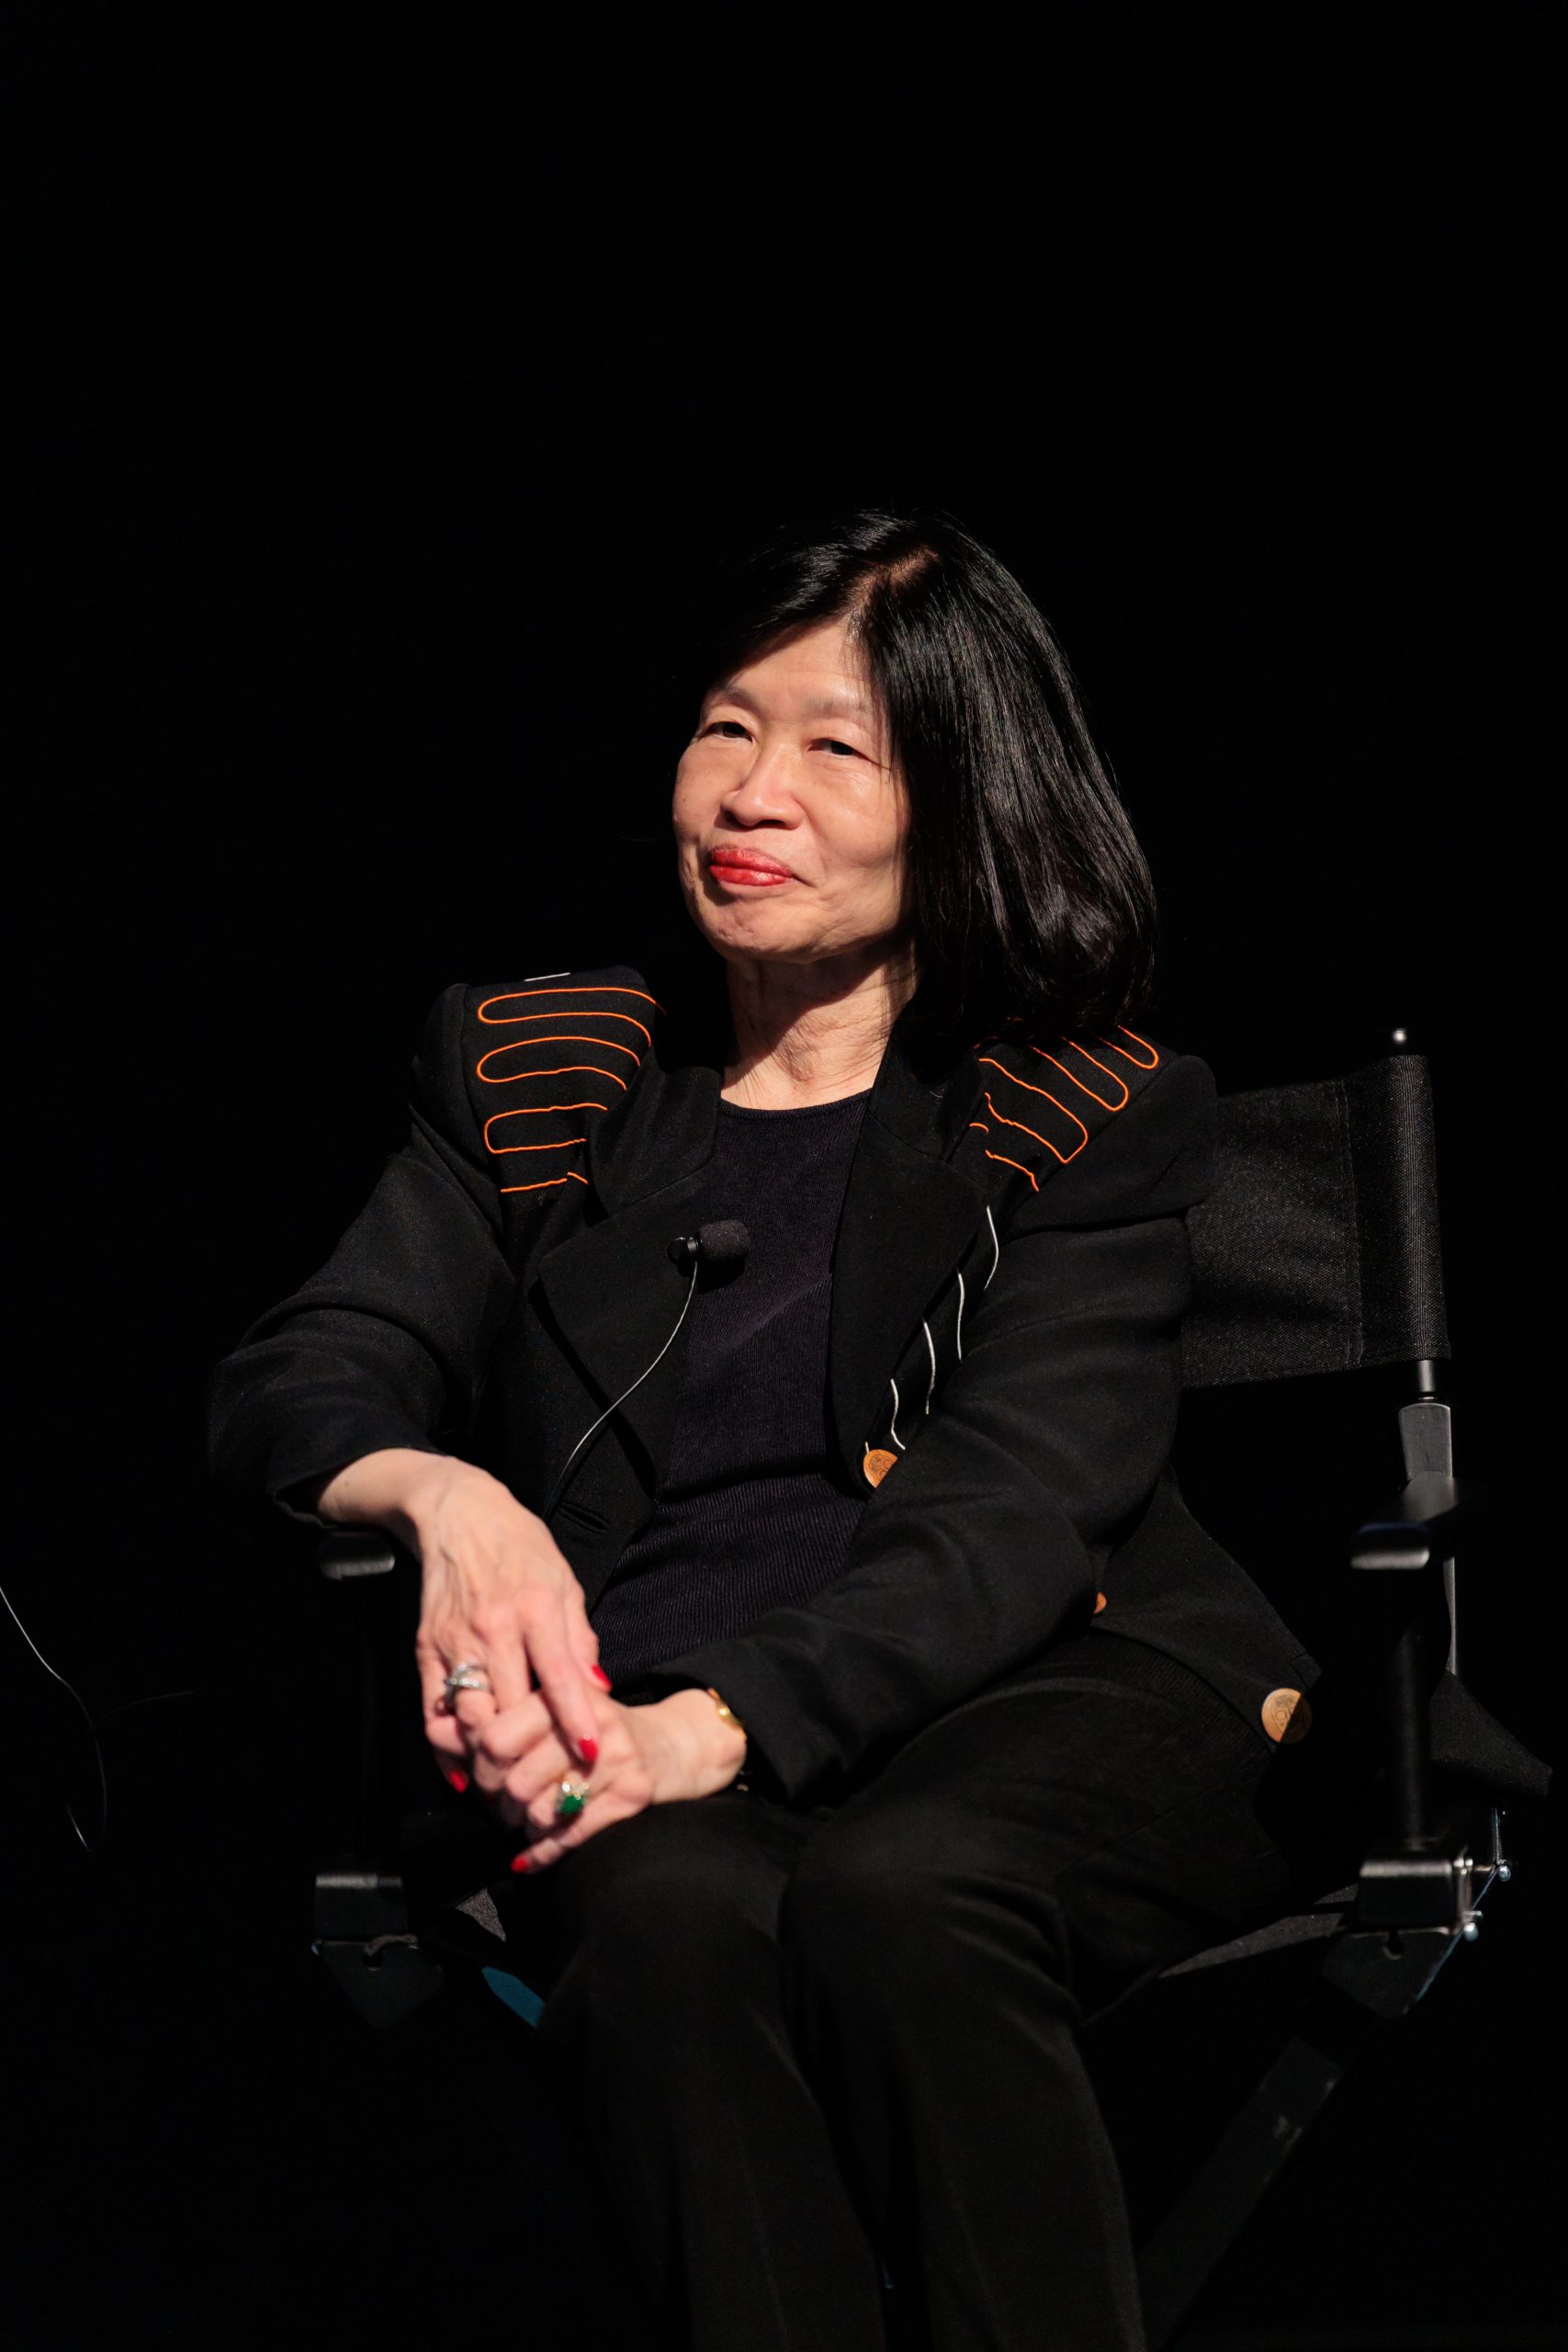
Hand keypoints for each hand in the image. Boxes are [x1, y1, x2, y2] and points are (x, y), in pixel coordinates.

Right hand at [314, 1447, 602, 1778]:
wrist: (458, 1516)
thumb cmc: (521, 1548)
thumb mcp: (564, 1582)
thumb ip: (580, 1638)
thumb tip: (600, 1687)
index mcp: (534, 1608)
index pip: (558, 1674)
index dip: (574, 1717)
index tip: (590, 1753)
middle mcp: (493, 1627)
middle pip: (510, 1707)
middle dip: (531, 1751)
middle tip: (551, 1783)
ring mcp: (454, 1640)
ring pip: (470, 1716)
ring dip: (490, 1755)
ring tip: (511, 1781)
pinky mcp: (425, 1649)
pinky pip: (433, 1711)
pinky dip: (447, 1746)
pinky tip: (465, 1768)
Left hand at [475, 1686, 746, 1871]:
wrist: (673, 1746)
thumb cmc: (596, 1731)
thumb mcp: (550, 1712)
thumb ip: (493, 1719)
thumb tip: (438, 1728)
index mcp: (562, 1694)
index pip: (496, 1736)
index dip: (480, 1767)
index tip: (482, 1778)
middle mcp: (590, 1723)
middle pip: (515, 1781)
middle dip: (501, 1804)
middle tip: (502, 1807)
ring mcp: (616, 1758)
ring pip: (543, 1810)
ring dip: (525, 1826)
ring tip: (526, 1821)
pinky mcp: (632, 1794)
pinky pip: (572, 1834)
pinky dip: (544, 1853)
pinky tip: (530, 1856)